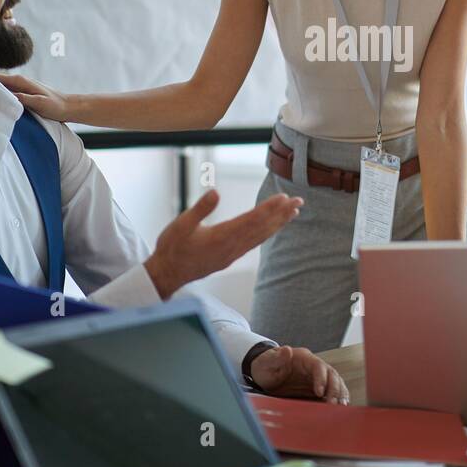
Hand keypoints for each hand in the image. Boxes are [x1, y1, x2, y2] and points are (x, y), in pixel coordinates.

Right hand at [0, 73, 71, 121]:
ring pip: (0, 86)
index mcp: (21, 81)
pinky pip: (6, 92)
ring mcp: (21, 86)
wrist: (67, 107)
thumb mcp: (40, 103)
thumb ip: (24, 98)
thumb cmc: (55, 106)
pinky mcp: (23, 92)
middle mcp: (19, 81)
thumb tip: (9, 96)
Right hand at [146, 189, 302, 298]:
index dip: (269, 209)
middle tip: (298, 201)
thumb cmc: (172, 248)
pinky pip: (254, 243)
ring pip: (260, 236)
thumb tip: (215, 192)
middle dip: (281, 214)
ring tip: (293, 212)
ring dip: (278, 223)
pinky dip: (267, 233)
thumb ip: (200, 209)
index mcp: (221, 236)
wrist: (167, 274)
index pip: (251, 220)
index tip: (283, 198)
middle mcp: (231, 247)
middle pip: (262, 228)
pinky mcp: (230, 256)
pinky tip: (273, 227)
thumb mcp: (181, 225)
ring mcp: (232, 253)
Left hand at [251, 346, 348, 403]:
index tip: (319, 392)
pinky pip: (331, 392)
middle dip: (334, 389)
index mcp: (304, 358)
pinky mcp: (317, 388)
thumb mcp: (267, 362)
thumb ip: (277, 358)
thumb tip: (287, 350)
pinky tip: (340, 407)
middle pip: (331, 374)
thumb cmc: (266, 366)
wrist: (265, 373)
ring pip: (335, 383)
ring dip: (339, 394)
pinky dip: (338, 398)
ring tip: (341, 407)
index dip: (321, 378)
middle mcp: (314, 367)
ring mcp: (317, 377)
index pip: (319, 366)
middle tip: (333, 404)